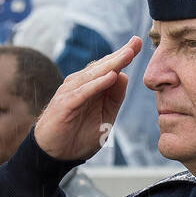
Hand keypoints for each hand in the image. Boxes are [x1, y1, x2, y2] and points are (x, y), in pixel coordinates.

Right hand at [32, 36, 139, 161]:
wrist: (56, 154)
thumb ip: (114, 98)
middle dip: (121, 54)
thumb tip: (124, 75)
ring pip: (94, 75)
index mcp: (92, 87)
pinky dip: (96, 84)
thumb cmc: (78, 135)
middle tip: (136, 42)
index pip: (109, 67)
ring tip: (128, 54)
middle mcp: (80, 84)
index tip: (139, 42)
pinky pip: (83, 92)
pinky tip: (111, 77)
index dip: (124, 55)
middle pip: (103, 66)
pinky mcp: (65, 105)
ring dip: (111, 64)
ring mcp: (71, 93)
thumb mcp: (105, 118)